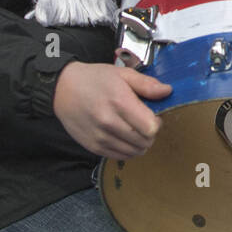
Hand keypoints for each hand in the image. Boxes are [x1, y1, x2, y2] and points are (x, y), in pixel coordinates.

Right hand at [52, 61, 171, 158]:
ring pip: (133, 152)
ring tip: (134, 129)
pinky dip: (127, 150)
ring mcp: (100, 137)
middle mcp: (109, 123)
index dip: (157, 123)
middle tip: (144, 122)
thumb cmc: (95, 79)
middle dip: (150, 134)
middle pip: (144, 142)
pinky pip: (119, 156)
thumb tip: (168, 92)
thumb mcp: (123, 74)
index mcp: (120, 102)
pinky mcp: (93, 147)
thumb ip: (147, 84)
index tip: (153, 115)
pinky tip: (123, 137)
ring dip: (140, 144)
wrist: (63, 89)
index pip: (151, 128)